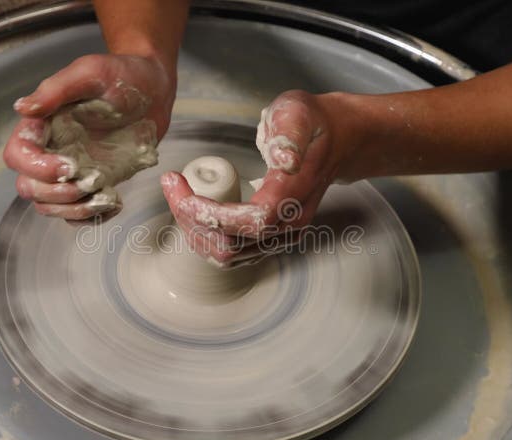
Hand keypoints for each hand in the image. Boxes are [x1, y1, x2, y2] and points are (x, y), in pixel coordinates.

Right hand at [3, 54, 174, 219]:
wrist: (153, 90)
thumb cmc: (121, 75)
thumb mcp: (90, 73)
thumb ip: (55, 90)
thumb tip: (21, 109)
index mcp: (42, 125)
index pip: (18, 156)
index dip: (36, 168)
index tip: (69, 166)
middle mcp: (51, 150)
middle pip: (29, 188)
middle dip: (56, 194)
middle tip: (92, 180)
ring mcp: (72, 171)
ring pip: (50, 206)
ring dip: (75, 209)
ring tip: (106, 196)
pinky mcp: (93, 183)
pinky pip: (79, 213)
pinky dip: (93, 217)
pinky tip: (115, 203)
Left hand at [161, 90, 348, 266]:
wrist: (338, 141)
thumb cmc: (314, 124)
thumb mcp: (300, 113)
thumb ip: (289, 133)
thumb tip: (282, 159)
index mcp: (295, 192)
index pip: (252, 221)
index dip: (211, 213)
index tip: (182, 187)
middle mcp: (290, 222)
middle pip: (232, 243)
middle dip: (192, 219)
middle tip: (172, 185)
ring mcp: (282, 234)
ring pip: (228, 254)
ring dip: (195, 230)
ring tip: (179, 197)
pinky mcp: (271, 238)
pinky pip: (232, 252)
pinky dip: (205, 237)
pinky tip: (193, 212)